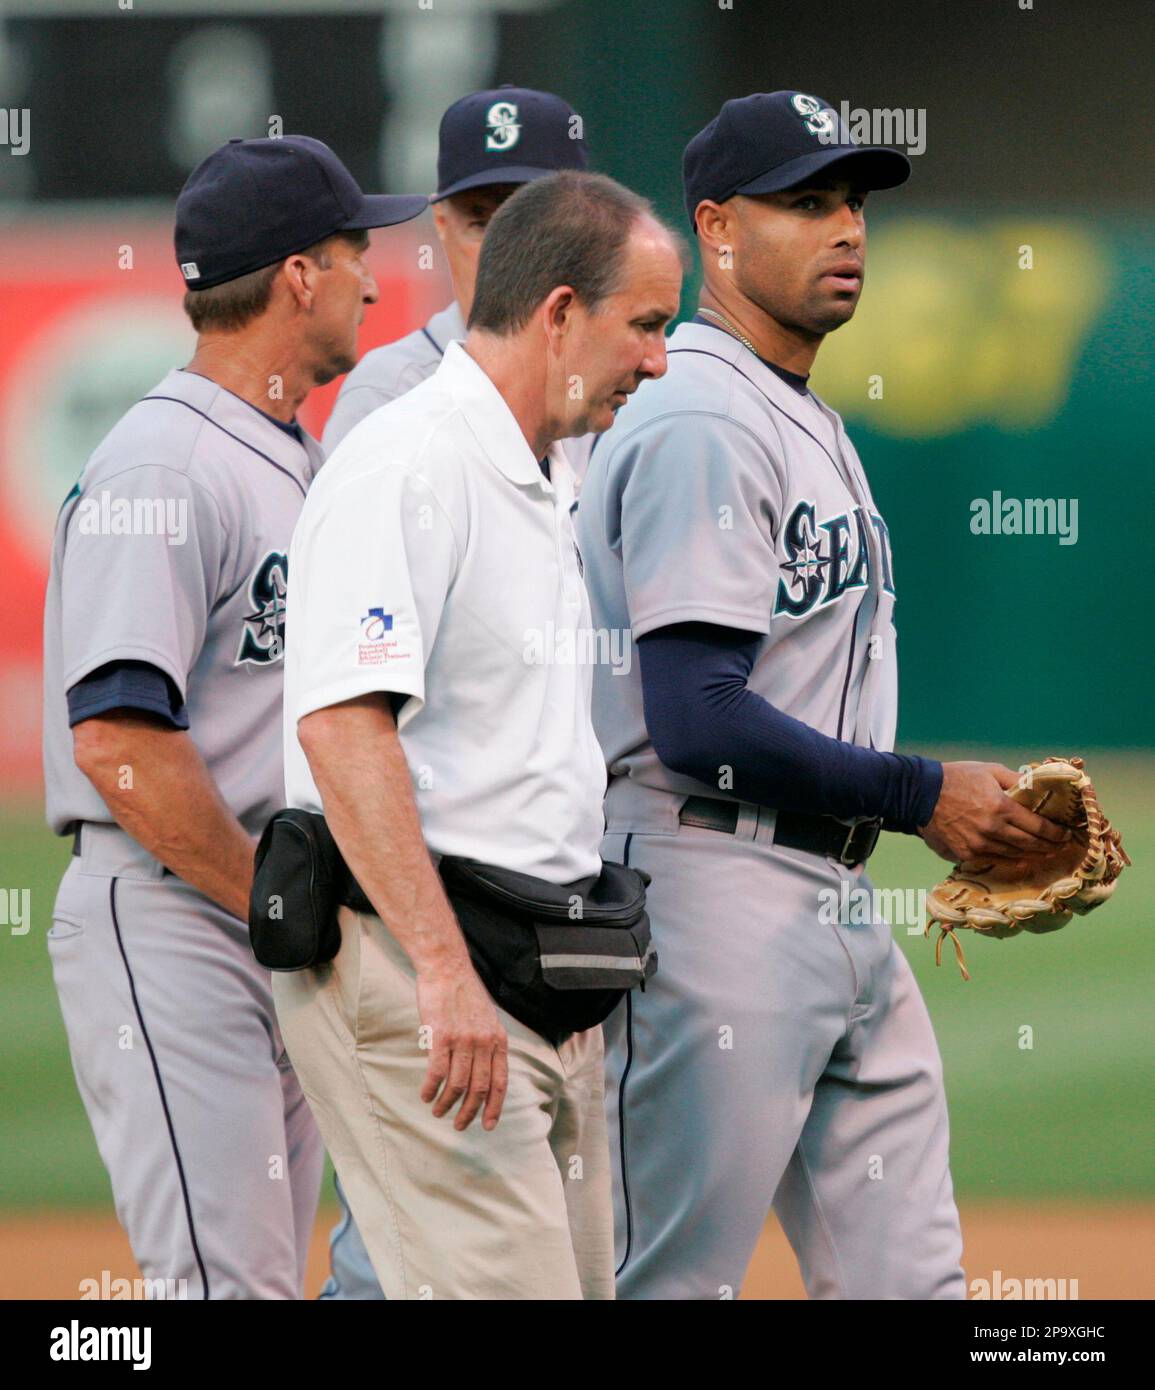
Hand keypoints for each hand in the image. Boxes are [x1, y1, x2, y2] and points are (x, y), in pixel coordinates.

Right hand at [415, 959, 508, 1131]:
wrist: (446, 968)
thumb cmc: (463, 993)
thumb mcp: (487, 1018)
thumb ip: (488, 1043)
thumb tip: (481, 1071)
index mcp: (498, 1039)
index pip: (500, 1082)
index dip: (495, 1107)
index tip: (488, 1125)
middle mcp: (484, 1042)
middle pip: (479, 1089)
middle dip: (469, 1112)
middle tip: (459, 1125)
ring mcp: (463, 1040)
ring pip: (457, 1085)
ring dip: (447, 1104)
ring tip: (438, 1111)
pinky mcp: (441, 1037)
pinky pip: (437, 1073)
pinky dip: (431, 1088)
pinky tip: (426, 1095)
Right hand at [920, 761, 1070, 863]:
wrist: (921, 794)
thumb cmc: (956, 778)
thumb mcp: (988, 770)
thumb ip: (1015, 779)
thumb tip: (1037, 785)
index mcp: (1001, 807)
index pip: (1037, 825)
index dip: (1055, 832)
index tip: (1065, 834)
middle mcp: (992, 829)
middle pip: (1029, 843)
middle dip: (1049, 846)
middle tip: (1060, 846)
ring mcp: (978, 844)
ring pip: (1013, 854)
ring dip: (1032, 855)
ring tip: (1044, 853)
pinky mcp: (965, 853)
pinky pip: (993, 860)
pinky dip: (1009, 860)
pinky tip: (1019, 859)